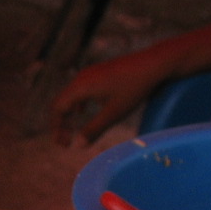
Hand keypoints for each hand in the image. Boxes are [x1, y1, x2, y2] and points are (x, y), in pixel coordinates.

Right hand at [47, 50, 174, 145]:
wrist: (153, 63)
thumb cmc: (134, 88)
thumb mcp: (114, 113)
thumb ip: (94, 130)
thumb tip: (79, 146)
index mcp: (80, 87)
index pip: (58, 109)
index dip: (57, 128)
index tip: (63, 145)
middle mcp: (81, 78)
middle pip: (60, 102)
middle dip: (60, 124)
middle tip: (64, 142)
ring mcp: (89, 74)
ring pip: (69, 96)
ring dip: (68, 115)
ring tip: (70, 130)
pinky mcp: (98, 73)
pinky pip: (79, 90)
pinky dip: (76, 105)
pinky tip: (82, 112)